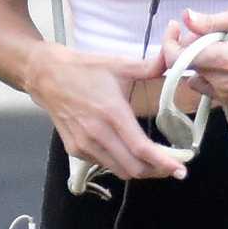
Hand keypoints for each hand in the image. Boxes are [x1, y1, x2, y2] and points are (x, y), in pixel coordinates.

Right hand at [28, 43, 186, 182]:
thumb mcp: (119, 64)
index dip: (163, 163)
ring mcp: (84, 144)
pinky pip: (104, 164)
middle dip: (156, 171)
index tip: (181, 171)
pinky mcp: (75, 149)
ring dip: (139, 170)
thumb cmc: (84, 69)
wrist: (46, 75)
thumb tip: (172, 58)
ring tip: (152, 161)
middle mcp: (97, 134)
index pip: (141, 149)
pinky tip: (126, 151)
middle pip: (133, 168)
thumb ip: (149, 66)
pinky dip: (119, 163)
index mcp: (112, 113)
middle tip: (171, 165)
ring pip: (119, 171)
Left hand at [159, 7, 227, 104]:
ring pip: (195, 77)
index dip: (169, 41)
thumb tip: (186, 18)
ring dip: (199, 60)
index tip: (175, 26)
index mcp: (222, 59)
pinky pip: (209, 86)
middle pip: (185, 66)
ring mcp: (226, 94)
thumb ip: (212, 21)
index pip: (176, 57)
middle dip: (188, 47)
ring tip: (220, 44)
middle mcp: (220, 82)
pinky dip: (210, 72)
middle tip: (204, 30)